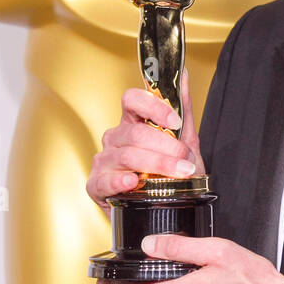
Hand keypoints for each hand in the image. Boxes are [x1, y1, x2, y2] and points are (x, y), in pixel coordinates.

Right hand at [87, 69, 204, 214]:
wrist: (168, 209)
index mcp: (133, 123)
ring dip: (156, 164)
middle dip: (165, 146)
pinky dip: (120, 180)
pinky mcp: (96, 185)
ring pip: (126, 155)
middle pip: (135, 133)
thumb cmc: (171, 175)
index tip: (175, 121)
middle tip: (186, 159)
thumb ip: (183, 109)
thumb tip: (182, 74)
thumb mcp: (185, 142)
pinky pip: (105, 180)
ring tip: (178, 173)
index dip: (153, 107)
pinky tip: (133, 182)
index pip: (132, 100)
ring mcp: (104, 161)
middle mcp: (115, 138)